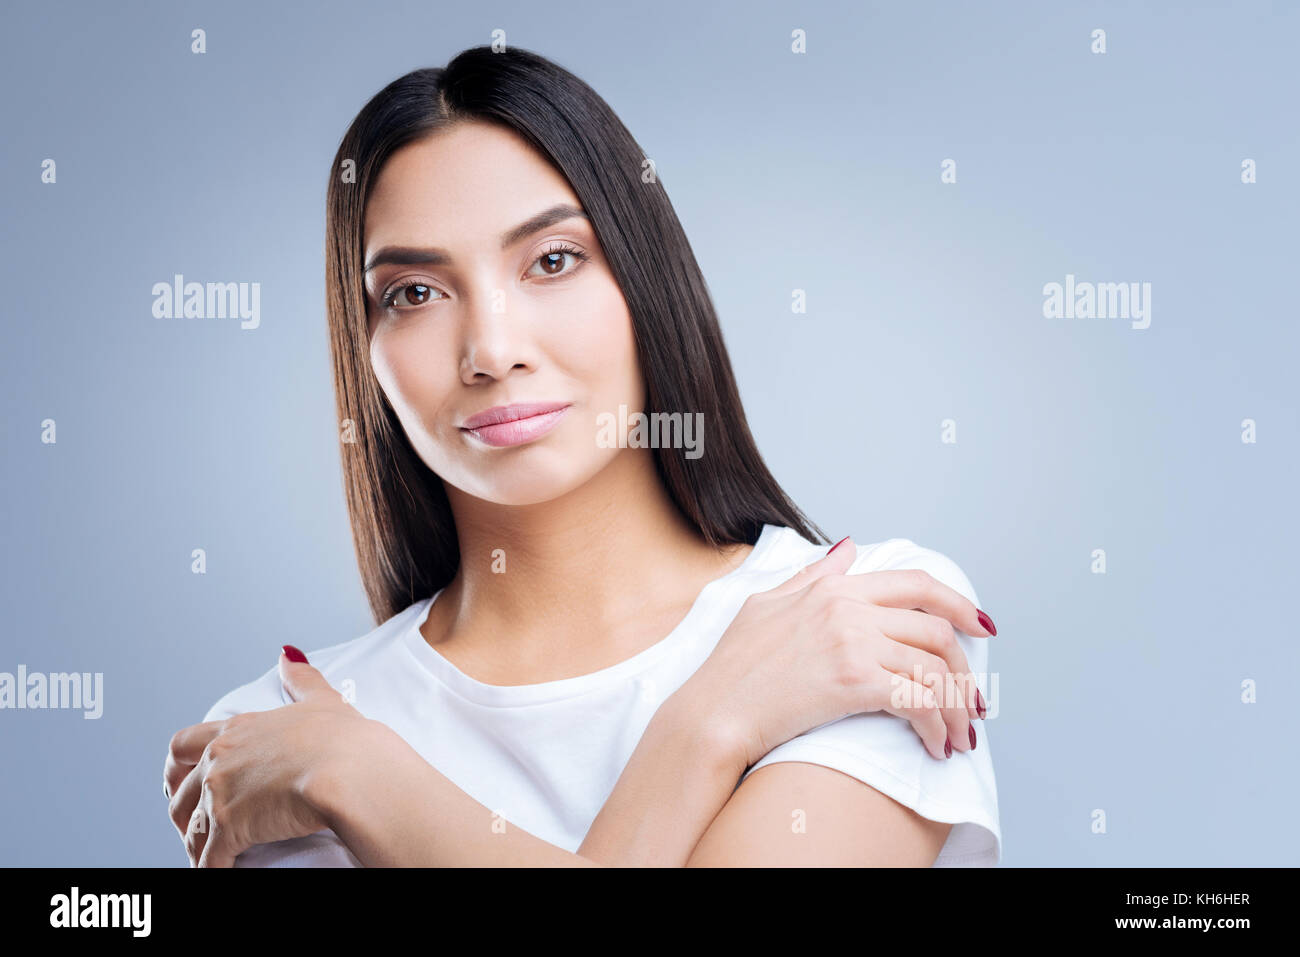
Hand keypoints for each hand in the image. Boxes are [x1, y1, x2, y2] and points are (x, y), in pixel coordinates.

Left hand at [162, 648, 380, 866]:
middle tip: (194, 827)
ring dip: (197, 846)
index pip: (184, 745)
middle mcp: (221, 759)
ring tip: (210, 859)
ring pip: (191, 829)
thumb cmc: (344, 738)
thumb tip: (288, 654)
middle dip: (184, 812)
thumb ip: (301, 679)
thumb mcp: (322, 700)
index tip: (179, 781)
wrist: (350, 770)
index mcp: (239, 730)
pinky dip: (210, 870)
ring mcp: (221, 794)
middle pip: (179, 792)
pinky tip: (221, 873)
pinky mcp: (230, 828)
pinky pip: (208, 859)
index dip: (177, 767)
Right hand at [679, 538, 993, 766]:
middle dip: (965, 669)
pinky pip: (919, 700)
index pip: (915, 584)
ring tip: (957, 737)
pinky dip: (937, 726)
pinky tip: (935, 745)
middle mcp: (847, 607)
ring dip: (956, 709)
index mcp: (832, 586)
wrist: (712, 712)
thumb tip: (846, 550)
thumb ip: (812, 574)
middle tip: (973, 702)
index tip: (979, 627)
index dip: (957, 604)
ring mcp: (852, 642)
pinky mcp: (854, 681)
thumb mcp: (766, 602)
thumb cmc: (731, 667)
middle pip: (935, 629)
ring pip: (934, 668)